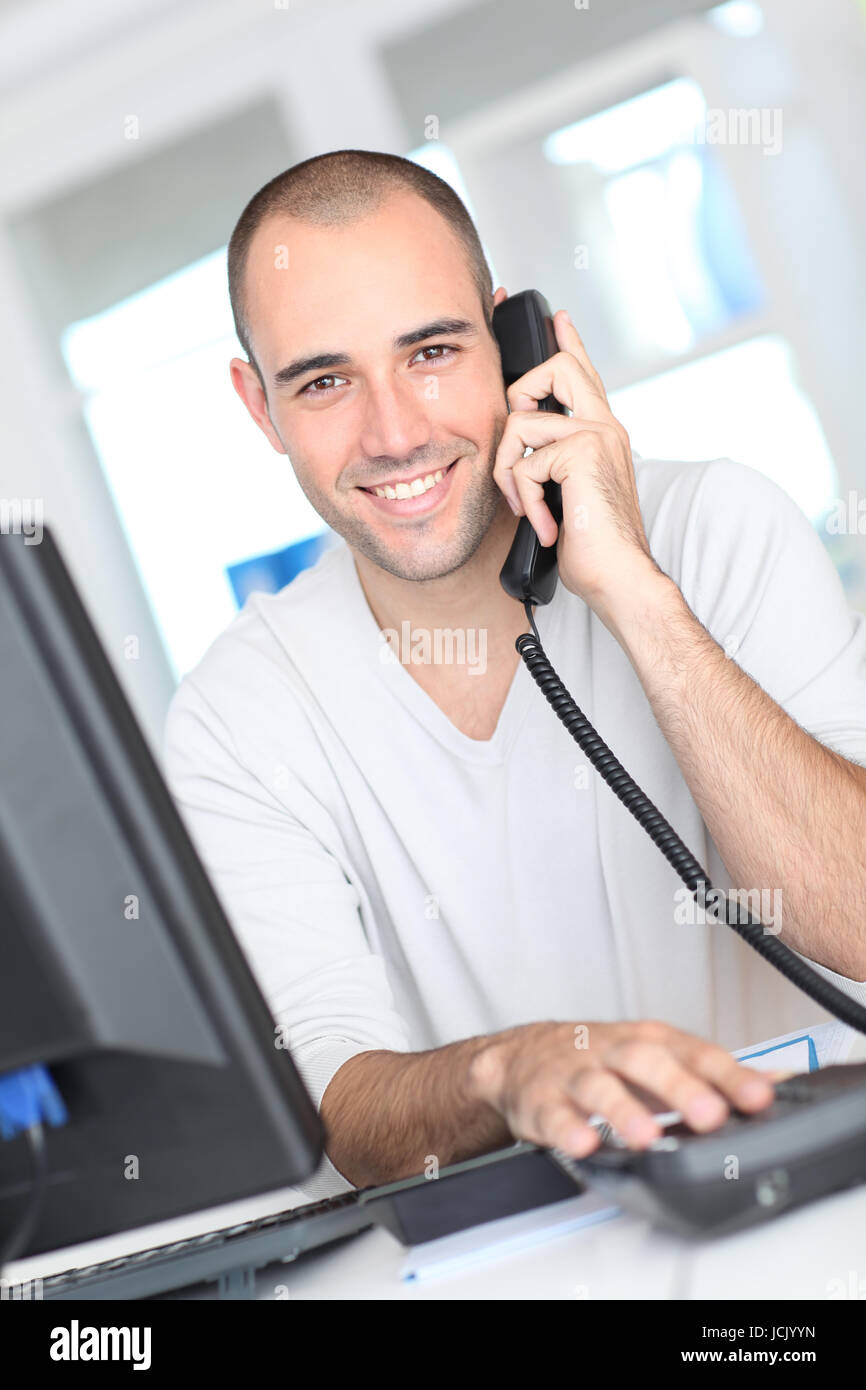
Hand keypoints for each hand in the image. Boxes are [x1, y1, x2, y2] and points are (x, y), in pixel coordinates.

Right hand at [467, 1018, 774, 1156]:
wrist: (522, 1057)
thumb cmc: (603, 1060)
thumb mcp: (660, 1058)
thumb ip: (714, 1074)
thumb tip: (777, 1082)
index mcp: (650, 1041)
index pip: (694, 1052)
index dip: (728, 1075)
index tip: (759, 1097)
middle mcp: (615, 1052)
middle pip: (647, 1062)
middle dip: (680, 1088)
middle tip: (710, 1115)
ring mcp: (576, 1075)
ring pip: (598, 1087)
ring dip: (623, 1111)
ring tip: (647, 1138)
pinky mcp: (542, 1101)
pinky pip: (554, 1115)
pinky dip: (568, 1129)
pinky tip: (583, 1143)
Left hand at [492, 305, 660, 617]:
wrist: (620, 576)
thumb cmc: (595, 546)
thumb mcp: (568, 494)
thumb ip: (553, 462)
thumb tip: (520, 452)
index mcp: (604, 431)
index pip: (583, 372)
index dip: (567, 340)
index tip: (557, 317)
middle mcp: (605, 425)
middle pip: (555, 366)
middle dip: (518, 397)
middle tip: (518, 446)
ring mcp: (597, 435)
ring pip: (522, 423)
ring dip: (510, 472)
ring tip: (528, 507)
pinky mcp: (582, 452)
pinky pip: (526, 462)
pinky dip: (527, 499)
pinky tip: (546, 524)